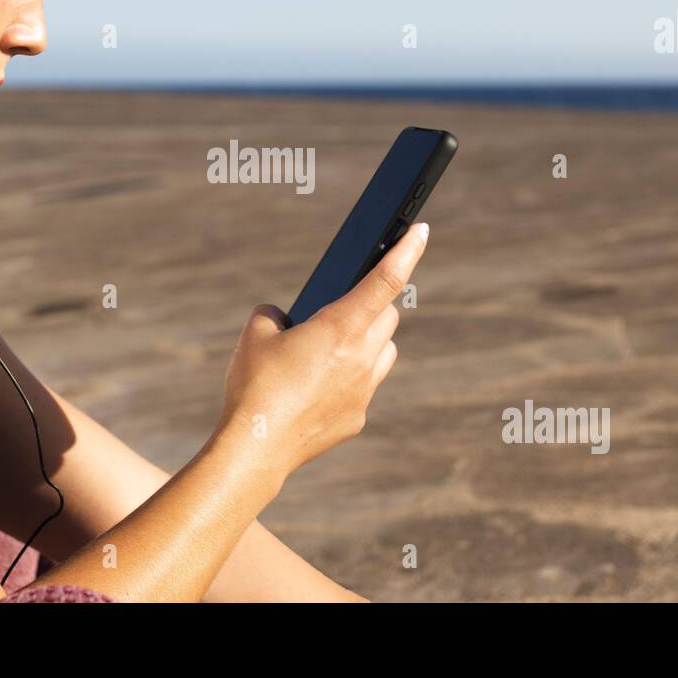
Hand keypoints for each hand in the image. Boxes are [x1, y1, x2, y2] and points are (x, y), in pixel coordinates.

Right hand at [217, 222, 429, 479]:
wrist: (256, 447)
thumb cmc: (254, 385)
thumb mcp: (255, 334)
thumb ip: (273, 314)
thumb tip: (284, 318)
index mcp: (340, 327)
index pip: (385, 279)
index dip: (408, 250)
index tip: (422, 230)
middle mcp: (362, 356)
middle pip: (387, 316)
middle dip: (372, 304)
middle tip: (344, 305)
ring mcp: (364, 389)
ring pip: (384, 351)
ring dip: (368, 340)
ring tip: (333, 346)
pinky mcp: (358, 416)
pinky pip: (366, 385)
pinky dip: (352, 377)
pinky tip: (320, 386)